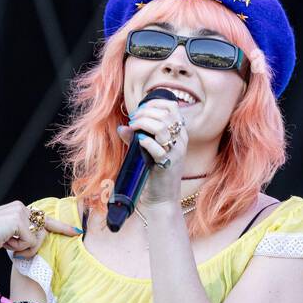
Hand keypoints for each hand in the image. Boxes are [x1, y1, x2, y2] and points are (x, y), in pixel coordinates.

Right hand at [0, 200, 79, 260]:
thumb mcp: (7, 236)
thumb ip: (21, 234)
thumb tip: (37, 242)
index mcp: (18, 209)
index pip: (43, 218)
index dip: (61, 226)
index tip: (76, 232)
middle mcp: (21, 207)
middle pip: (43, 232)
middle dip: (32, 247)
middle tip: (14, 251)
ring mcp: (20, 211)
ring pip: (38, 238)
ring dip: (24, 248)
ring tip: (6, 245)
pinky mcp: (18, 219)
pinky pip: (31, 242)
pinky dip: (19, 248)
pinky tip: (5, 243)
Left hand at [117, 97, 187, 211]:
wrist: (161, 199)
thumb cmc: (154, 174)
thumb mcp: (147, 152)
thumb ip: (136, 138)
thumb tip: (122, 127)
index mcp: (179, 133)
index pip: (172, 107)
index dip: (155, 102)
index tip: (139, 108)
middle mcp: (181, 141)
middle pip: (166, 114)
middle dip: (145, 112)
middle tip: (133, 119)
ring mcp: (176, 153)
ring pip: (162, 128)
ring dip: (143, 123)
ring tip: (133, 127)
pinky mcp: (168, 165)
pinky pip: (159, 149)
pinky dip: (147, 142)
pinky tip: (138, 141)